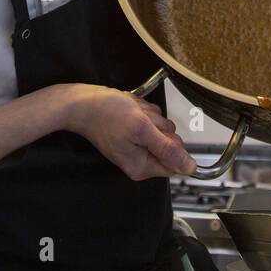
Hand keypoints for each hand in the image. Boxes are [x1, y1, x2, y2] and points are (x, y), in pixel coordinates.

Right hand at [63, 85, 196, 179]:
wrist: (81, 102)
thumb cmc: (106, 113)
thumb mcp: (141, 129)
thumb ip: (167, 149)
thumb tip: (189, 168)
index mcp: (142, 167)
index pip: (176, 162)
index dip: (171, 143)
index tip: (155, 131)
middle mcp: (141, 160)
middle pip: (170, 142)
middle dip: (158, 124)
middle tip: (139, 119)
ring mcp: (138, 145)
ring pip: (161, 127)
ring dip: (149, 115)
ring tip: (131, 113)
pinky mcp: (134, 132)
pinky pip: (152, 119)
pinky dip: (143, 110)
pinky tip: (129, 109)